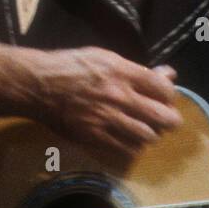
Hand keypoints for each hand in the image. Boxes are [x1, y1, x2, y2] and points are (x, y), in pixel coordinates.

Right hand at [30, 47, 182, 159]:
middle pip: (163, 117)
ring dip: (151, 134)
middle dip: (170, 120)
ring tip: (145, 129)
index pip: (164, 89)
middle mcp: (119, 97)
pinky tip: (128, 139)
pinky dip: (133, 146)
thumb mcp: (105, 57)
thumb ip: (137, 70)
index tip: (165, 98)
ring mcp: (107, 119)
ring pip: (147, 136)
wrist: (38, 86)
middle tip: (166, 120)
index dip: (170, 96)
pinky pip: (126, 149)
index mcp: (122, 73)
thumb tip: (167, 74)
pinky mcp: (95, 137)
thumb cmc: (71, 66)